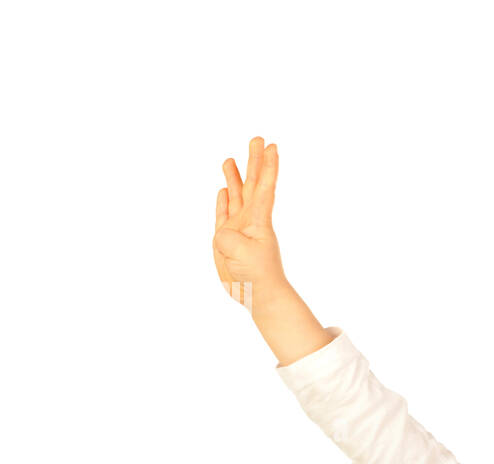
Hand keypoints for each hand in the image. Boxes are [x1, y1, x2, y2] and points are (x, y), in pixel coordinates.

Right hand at [213, 136, 286, 307]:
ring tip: (230, 159)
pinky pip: (224, 214)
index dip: (268, 167)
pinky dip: (224, 201)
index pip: (264, 187)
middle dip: (254, 161)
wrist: (258, 295)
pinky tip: (224, 190)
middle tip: (257, 138)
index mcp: (258, 220)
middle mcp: (249, 220)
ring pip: (236, 196)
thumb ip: (227, 237)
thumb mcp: (239, 253)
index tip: (272, 146)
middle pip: (252, 184)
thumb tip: (221, 232)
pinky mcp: (226, 240)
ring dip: (234, 178)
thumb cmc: (256, 275)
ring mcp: (238, 229)